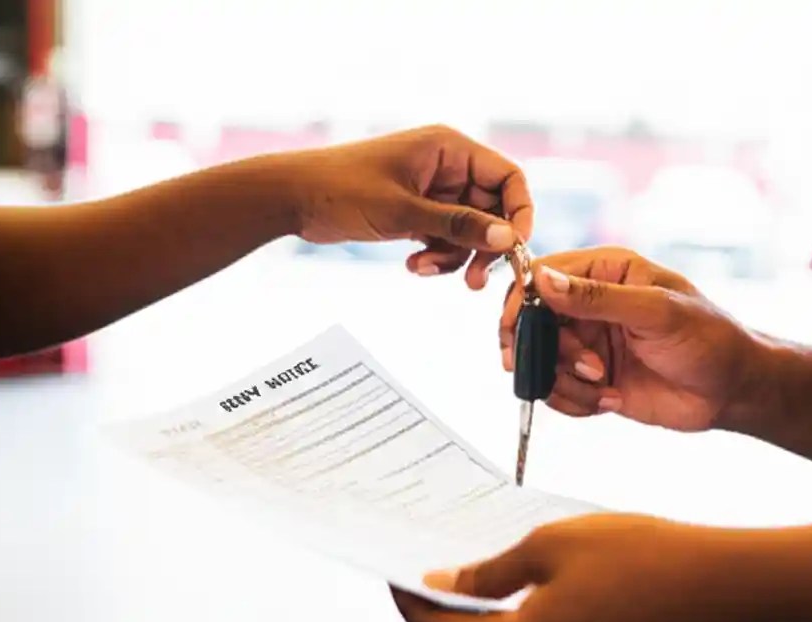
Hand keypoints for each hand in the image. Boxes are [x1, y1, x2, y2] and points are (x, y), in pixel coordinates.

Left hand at [291, 124, 531, 289]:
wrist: (293, 198)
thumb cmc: (342, 190)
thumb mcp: (404, 212)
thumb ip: (459, 226)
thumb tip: (509, 239)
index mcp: (449, 148)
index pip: (508, 178)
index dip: (519, 213)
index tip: (514, 248)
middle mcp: (446, 166)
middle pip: (492, 211)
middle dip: (481, 247)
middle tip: (473, 282)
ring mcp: (432, 190)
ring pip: (468, 230)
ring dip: (453, 256)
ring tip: (423, 269)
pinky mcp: (417, 212)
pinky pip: (445, 238)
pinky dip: (436, 256)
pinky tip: (412, 265)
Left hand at [393, 514, 767, 621]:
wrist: (721, 589)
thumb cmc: (642, 557)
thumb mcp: (552, 545)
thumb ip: (492, 570)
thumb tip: (448, 583)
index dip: (411, 604)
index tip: (397, 575)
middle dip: (441, 620)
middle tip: (429, 578)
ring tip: (475, 582)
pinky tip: (528, 600)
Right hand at [499, 247, 760, 430]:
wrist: (732, 391)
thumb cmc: (709, 338)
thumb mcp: (655, 312)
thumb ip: (596, 297)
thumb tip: (543, 280)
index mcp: (605, 271)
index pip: (540, 276)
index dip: (523, 303)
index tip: (519, 330)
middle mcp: (589, 305)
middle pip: (532, 323)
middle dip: (549, 352)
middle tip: (584, 368)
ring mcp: (587, 343)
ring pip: (541, 362)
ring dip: (566, 383)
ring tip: (607, 387)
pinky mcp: (590, 379)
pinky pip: (556, 392)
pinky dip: (575, 403)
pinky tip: (611, 401)